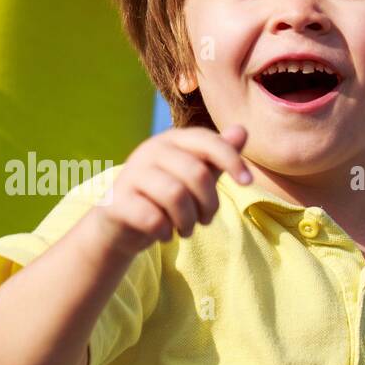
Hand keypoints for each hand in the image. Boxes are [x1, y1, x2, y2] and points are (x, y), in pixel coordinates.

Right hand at [88, 124, 251, 256]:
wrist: (119, 227)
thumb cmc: (163, 199)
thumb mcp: (193, 177)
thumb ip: (216, 156)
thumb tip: (242, 130)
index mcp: (170, 140)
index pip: (206, 141)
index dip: (232, 159)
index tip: (248, 183)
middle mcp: (148, 151)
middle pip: (196, 173)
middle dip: (209, 204)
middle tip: (205, 220)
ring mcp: (130, 175)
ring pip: (175, 195)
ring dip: (188, 221)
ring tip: (186, 230)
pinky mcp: (117, 201)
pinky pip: (153, 218)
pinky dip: (166, 232)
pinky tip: (164, 235)